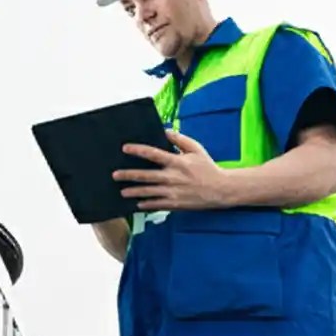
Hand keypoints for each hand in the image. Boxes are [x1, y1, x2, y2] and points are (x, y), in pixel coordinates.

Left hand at [114, 130, 232, 210]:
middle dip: (128, 175)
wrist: (221, 189)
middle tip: (115, 174)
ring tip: (122, 191)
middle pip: (146, 176)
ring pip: (148, 192)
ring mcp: (173, 192)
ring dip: (133, 192)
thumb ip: (179, 139)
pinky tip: (137, 204)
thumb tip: (165, 130)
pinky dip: (146, 205)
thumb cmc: (207, 167)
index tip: (125, 148)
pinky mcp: (175, 203)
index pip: (153, 154)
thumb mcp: (196, 149)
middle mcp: (173, 177)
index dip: (138, 150)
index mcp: (177, 162)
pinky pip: (156, 205)